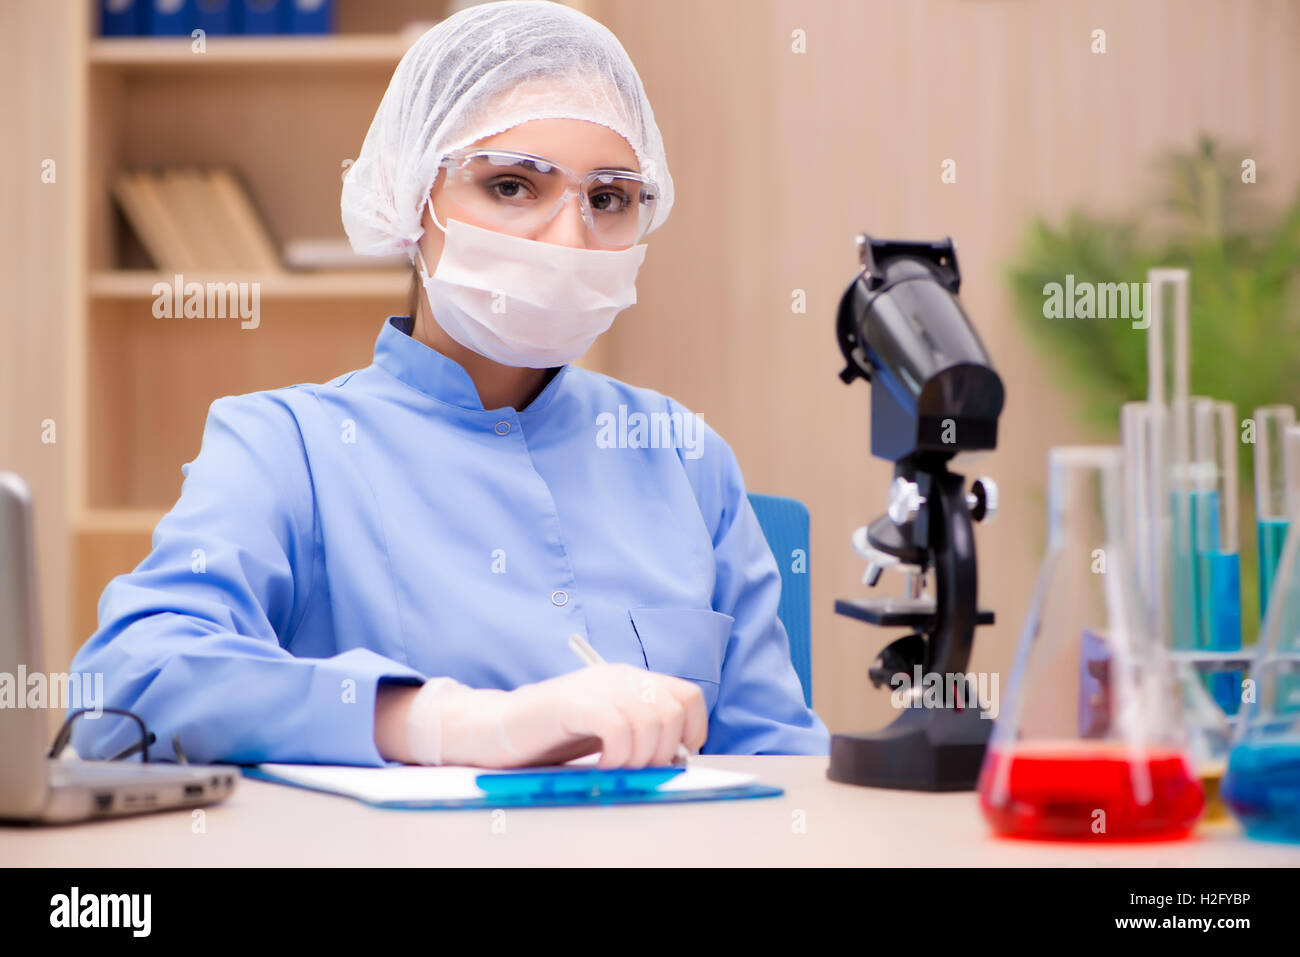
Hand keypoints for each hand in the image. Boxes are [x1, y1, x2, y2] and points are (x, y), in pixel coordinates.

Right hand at [409, 664, 708, 768]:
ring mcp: (595, 687)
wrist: (498, 727)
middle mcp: (618, 677)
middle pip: (673, 710)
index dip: (693, 730)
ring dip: (640, 757)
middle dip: (664, 751)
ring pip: (650, 719)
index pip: (687, 695)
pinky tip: (600, 766)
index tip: (678, 758)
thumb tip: (678, 758)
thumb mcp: (606, 729)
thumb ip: (639, 733)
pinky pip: (617, 728)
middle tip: (639, 771)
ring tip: (617, 770)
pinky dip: (617, 756)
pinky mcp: (573, 702)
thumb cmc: (553, 734)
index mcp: (630, 680)